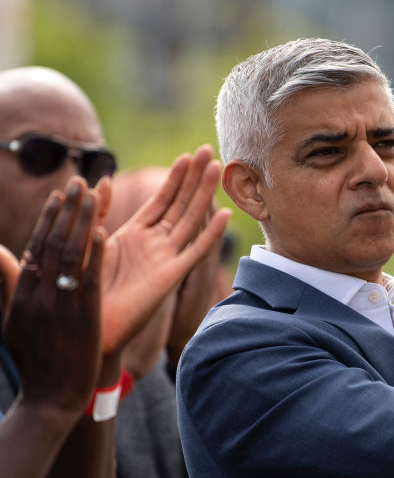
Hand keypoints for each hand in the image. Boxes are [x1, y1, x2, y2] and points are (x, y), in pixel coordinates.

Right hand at [3, 177, 102, 414]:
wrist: (52, 397)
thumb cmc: (36, 361)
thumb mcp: (11, 321)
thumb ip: (7, 285)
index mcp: (23, 295)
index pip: (36, 247)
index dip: (49, 219)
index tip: (60, 195)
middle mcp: (38, 295)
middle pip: (52, 243)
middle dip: (66, 210)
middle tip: (79, 182)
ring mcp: (60, 305)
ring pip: (70, 254)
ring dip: (82, 221)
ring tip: (92, 195)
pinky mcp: (83, 317)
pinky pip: (88, 279)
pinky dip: (94, 253)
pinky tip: (103, 230)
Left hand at [99, 145, 230, 354]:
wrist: (90, 325)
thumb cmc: (85, 287)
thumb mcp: (88, 240)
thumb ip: (98, 211)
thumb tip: (103, 178)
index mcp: (135, 235)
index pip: (161, 200)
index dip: (175, 178)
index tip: (189, 155)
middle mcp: (155, 244)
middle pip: (180, 204)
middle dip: (194, 177)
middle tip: (209, 151)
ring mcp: (166, 258)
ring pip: (189, 220)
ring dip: (203, 194)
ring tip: (217, 168)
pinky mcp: (171, 276)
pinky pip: (195, 252)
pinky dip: (210, 234)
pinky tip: (223, 215)